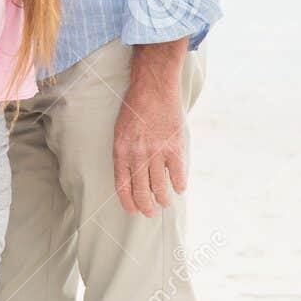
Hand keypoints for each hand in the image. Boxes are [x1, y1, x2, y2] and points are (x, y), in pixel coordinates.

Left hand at [113, 41, 188, 216]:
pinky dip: (179, 184)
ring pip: (160, 187)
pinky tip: (179, 188)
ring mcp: (157, 153)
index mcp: (121, 151)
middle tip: (149, 212)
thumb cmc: (134, 108)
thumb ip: (125, 153)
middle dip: (146, 206)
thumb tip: (132, 175)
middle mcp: (137, 155)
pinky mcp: (174, 148)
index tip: (133, 210)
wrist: (153, 88)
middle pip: (142, 191)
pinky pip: (178, 174)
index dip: (128, 202)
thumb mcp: (120, 131)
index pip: (123, 185)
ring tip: (164, 202)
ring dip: (163, 199)